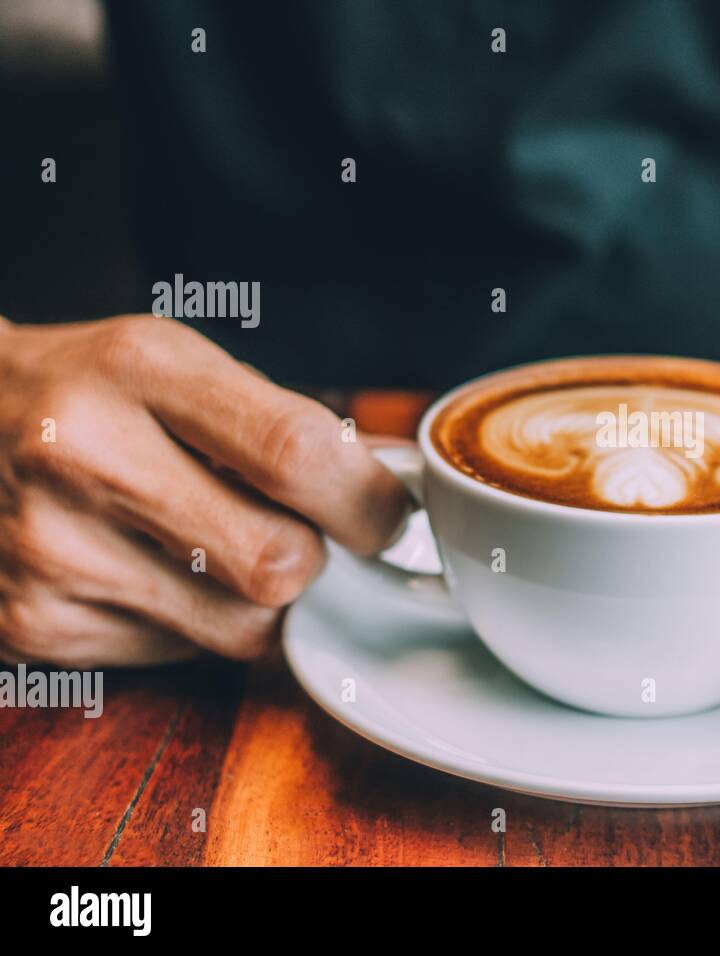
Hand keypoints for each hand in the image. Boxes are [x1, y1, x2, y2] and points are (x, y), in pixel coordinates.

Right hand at [0, 315, 410, 665]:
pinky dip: (195, 621)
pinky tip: (152, 569)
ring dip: (257, 596)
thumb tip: (387, 499)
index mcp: (140, 367)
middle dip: (314, 555)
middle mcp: (83, 455)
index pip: (297, 455)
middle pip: (279, 562)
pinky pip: (183, 654)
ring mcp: (50, 550)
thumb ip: (282, 423)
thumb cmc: (88, 389)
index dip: (366, 501)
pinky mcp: (34, 624)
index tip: (386, 515)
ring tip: (211, 542)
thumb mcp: (176, 362)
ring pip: (243, 627)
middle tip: (294, 527)